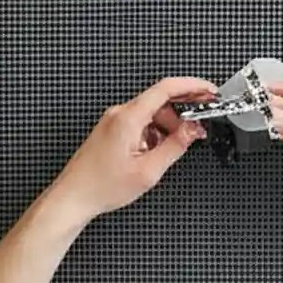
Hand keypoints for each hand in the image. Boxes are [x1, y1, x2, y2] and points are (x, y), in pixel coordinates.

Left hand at [45, 77, 214, 223]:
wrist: (73, 197)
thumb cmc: (101, 186)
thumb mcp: (148, 171)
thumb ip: (175, 146)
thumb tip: (192, 129)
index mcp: (129, 117)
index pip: (166, 88)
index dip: (192, 86)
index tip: (208, 91)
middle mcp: (120, 113)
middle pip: (161, 101)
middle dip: (184, 112)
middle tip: (201, 123)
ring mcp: (115, 121)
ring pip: (151, 113)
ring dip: (169, 126)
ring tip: (176, 148)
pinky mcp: (112, 129)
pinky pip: (141, 122)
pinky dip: (155, 132)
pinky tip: (157, 151)